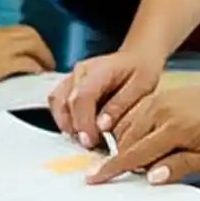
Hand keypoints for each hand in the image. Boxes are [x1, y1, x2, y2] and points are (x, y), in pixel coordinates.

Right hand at [0, 25, 54, 97]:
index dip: (36, 40)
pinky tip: (38, 74)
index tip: (40, 51)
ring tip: (47, 68)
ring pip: (33, 46)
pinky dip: (36, 68)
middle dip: (44, 47)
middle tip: (49, 61)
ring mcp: (4, 49)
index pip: (23, 30)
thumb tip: (9, 54)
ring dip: (44, 57)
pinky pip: (28, 63)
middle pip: (32, 35)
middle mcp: (2, 36)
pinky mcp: (4, 64)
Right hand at [49, 48, 164, 148]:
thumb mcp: (142, 86)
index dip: (84, 122)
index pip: (82, 97)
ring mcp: (72, 77)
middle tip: (92, 144)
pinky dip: (65, 119)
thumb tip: (101, 126)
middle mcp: (80, 72)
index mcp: (100, 69)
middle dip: (76, 127)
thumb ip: (120, 105)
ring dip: (67, 124)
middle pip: (65, 102)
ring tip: (86, 138)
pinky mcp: (69, 85)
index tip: (91, 141)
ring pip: (57, 103)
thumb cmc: (142, 70)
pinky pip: (58, 104)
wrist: (137, 57)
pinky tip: (81, 130)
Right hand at [87, 82, 199, 184]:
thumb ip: (181, 166)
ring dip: (124, 145)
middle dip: (119, 159)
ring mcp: (160, 101)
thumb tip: (152, 177)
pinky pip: (135, 116)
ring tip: (134, 161)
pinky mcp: (160, 97)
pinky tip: (140, 143)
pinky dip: (130, 131)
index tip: (95, 178)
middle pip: (126, 139)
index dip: (113, 168)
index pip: (136, 153)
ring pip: (127, 127)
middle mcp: (162, 111)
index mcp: (176, 128)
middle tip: (123, 176)